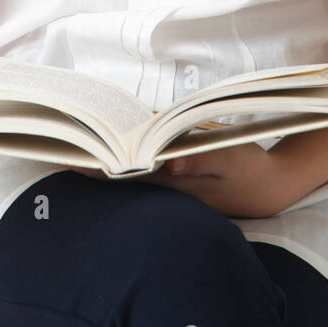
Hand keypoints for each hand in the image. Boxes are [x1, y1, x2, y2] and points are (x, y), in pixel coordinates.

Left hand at [64, 142, 293, 219]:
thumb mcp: (232, 157)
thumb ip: (203, 158)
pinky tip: (108, 144)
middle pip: (117, 176)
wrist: (268, 187)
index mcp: (173, 183)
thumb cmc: (248, 167)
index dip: (94, 164)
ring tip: (72, 139)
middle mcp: (164, 188)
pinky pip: (141, 171)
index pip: (123, 175)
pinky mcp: (175, 181)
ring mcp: (169, 187)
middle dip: (89, 158)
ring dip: (101, 158)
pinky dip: (122, 157)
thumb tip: (172, 162)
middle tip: (60, 138)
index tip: (67, 152)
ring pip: (126, 174)